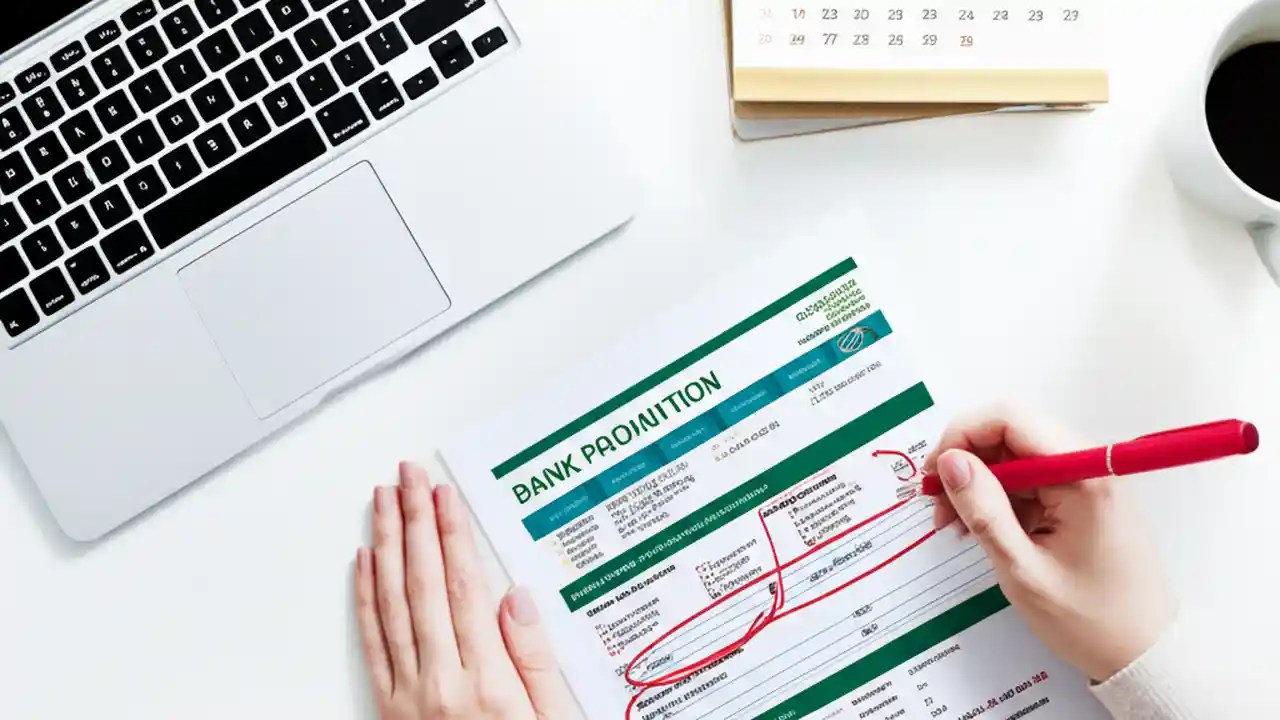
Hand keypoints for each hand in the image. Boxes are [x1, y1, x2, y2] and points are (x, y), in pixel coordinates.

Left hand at [355, 463, 578, 719]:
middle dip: (414, 523)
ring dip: (386, 546)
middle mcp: (439, 685)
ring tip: (382, 503)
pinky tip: (365, 563)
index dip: (452, 536)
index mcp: (487, 684)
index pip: (464, 590)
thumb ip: (535, 663)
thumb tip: (516, 599)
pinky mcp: (389, 709)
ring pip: (391, 605)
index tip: (444, 496)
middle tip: (408, 477)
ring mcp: (408, 697)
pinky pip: (372, 643)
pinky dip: (366, 598)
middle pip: (423, 586)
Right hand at [924, 411, 1176, 681]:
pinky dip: (998, 496)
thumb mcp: (1023, 570)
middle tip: (939, 506)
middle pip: (1009, 431)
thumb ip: (984, 510)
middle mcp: (1088, 464)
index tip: (935, 476)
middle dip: (965, 461)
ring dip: (978, 481)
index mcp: (1082, 475)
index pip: (1008, 418)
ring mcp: (1087, 477)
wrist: (1146, 651)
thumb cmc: (1092, 621)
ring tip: (957, 525)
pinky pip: (1029, 477)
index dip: (960, 437)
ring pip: (1014, 454)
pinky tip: (983, 527)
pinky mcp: (1082, 494)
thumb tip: (950, 462)